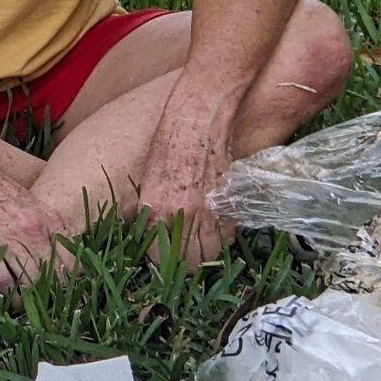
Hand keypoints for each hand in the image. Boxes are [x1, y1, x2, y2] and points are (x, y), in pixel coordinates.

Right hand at [0, 167, 66, 291]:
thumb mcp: (31, 202)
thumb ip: (46, 226)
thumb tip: (56, 251)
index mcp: (48, 219)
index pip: (70, 258)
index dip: (70, 278)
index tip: (66, 288)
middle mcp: (32, 232)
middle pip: (51, 275)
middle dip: (50, 292)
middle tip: (46, 301)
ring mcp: (8, 242)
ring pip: (29, 282)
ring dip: (28, 297)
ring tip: (25, 302)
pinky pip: (2, 282)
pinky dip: (6, 293)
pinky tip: (5, 295)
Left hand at [140, 120, 234, 266]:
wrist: (200, 116)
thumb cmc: (169, 141)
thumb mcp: (150, 178)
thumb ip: (156, 209)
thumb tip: (160, 232)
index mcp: (157, 209)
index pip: (161, 258)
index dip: (164, 262)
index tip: (164, 258)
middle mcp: (184, 215)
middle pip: (191, 264)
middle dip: (187, 263)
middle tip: (184, 253)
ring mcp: (210, 211)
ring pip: (212, 254)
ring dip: (206, 252)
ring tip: (200, 242)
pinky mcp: (230, 202)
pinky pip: (228, 234)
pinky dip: (223, 236)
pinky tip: (215, 226)